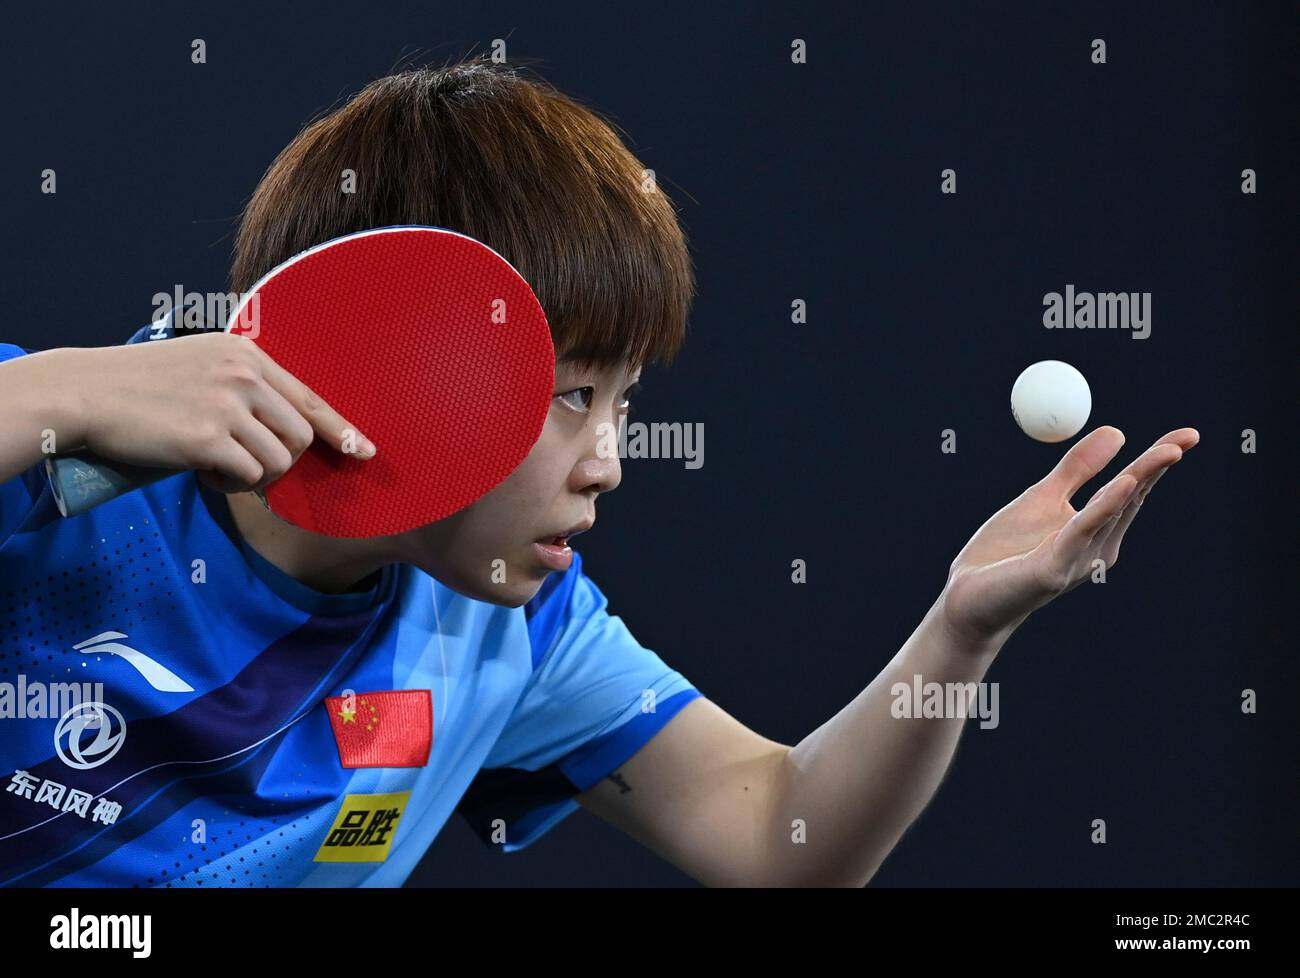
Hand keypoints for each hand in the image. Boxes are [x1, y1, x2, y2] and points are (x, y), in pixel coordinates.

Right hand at [66, 332, 373, 493]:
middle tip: (247, 465)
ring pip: (278, 460)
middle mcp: (242, 375)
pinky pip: (248, 476)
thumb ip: (243, 387)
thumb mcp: (200, 366)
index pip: (310, 397)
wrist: (83, 392)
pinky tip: (204, 473)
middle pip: (300, 436)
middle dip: (282, 460)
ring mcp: (226, 405)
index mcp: (245, 354)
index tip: (365, 451)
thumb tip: (284, 432)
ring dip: (255, 476)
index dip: (341, 430)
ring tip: (218, 466)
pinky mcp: (206, 438)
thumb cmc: (140, 386)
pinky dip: (231, 484)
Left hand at [939, 425, 1198, 647]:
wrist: (968, 599)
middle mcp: (1096, 546)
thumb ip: (1076, 469)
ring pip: (1112, 511)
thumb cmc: (1004, 554)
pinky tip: (1121, 485)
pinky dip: (1103, 507)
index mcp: (1095, 528)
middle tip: (1186, 438)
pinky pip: (1080, 532)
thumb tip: (1118, 432)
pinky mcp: (1052, 570)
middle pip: (1130, 496)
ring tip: (1168, 452)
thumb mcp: (1041, 498)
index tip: (1188, 433)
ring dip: (1140, 478)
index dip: (1157, 458)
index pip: (1131, 486)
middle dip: (1157, 465)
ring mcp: (1077, 559)